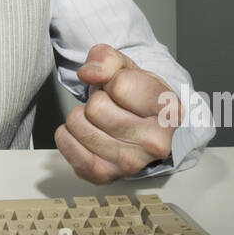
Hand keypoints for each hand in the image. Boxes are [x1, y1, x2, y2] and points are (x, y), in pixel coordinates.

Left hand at [55, 44, 180, 183]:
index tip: (123, 89)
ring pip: (78, 124)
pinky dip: (68, 133)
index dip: (113, 81)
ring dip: (82, 116)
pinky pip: (65, 143)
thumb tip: (88, 73)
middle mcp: (154, 143)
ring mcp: (130, 163)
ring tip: (102, 120)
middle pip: (95, 107)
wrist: (143, 127)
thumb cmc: (138, 96)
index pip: (120, 85)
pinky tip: (88, 132)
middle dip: (96, 99)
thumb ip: (106, 59)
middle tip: (111, 106)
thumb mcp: (127, 67)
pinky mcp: (105, 175)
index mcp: (168, 112)